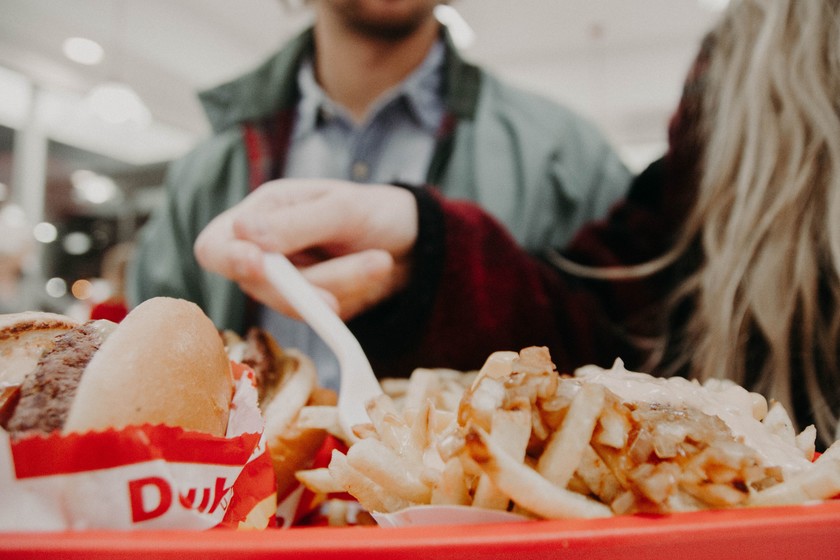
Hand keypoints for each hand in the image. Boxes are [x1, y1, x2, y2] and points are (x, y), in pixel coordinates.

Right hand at [194, 179, 418, 320]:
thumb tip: (242, 232)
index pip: (215, 246)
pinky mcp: (309, 309)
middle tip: (366, 264)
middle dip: (311, 280)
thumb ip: (295, 223)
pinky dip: (349, 296)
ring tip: (380, 261)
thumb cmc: (374, 211)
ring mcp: (285, 285)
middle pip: (259, 284)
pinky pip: (318, 318)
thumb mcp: (342, 208)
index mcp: (261, 213)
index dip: (228, 259)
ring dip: (341, 284)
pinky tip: (374, 272)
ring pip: (293, 305)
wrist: (412, 242)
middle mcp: (264, 252)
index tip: (258, 264)